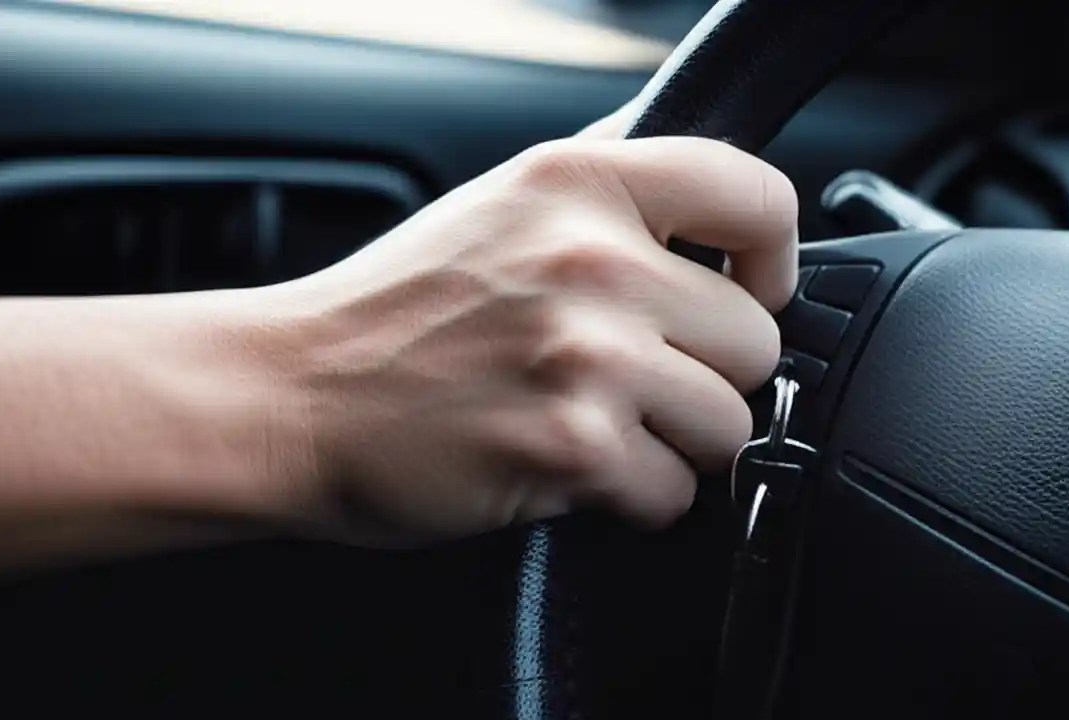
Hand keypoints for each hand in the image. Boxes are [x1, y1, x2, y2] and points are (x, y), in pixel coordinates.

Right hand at [229, 131, 797, 547]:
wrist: (294, 394)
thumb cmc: (391, 310)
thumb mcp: (496, 205)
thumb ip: (603, 189)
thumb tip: (702, 194)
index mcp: (580, 183)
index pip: (759, 198)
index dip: (775, 260)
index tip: (752, 292)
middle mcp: (591, 260)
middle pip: (755, 340)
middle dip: (706, 374)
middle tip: (632, 381)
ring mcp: (585, 356)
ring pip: (729, 426)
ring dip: (673, 443)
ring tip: (595, 424)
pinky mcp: (570, 446)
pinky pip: (673, 492)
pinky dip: (630, 495)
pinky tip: (566, 465)